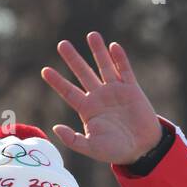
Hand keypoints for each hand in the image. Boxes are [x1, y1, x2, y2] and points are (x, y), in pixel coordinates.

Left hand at [41, 32, 162, 164]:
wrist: (141, 149)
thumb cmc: (115, 151)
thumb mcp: (91, 148)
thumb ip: (73, 140)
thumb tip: (55, 128)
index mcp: (87, 110)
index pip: (68, 91)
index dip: (57, 81)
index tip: (44, 70)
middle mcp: (99, 97)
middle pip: (82, 73)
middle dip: (72, 59)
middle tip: (61, 44)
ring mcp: (115, 91)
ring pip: (104, 66)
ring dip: (98, 51)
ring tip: (91, 35)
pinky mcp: (132, 89)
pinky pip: (125, 71)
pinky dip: (120, 59)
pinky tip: (113, 47)